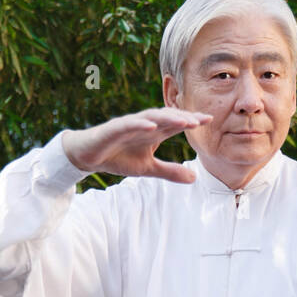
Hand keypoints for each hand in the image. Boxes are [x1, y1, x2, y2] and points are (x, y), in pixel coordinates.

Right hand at [61, 107, 212, 182]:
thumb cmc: (118, 157)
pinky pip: (128, 124)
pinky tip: (152, 125)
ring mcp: (128, 125)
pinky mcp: (113, 129)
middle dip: (184, 117)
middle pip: (167, 117)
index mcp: (153, 132)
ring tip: (183, 120)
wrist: (87, 156)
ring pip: (150, 117)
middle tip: (201, 119)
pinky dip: (140, 124)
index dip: (192, 121)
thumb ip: (170, 171)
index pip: (176, 124)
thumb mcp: (148, 169)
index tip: (209, 120)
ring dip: (167, 117)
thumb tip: (194, 178)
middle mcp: (143, 125)